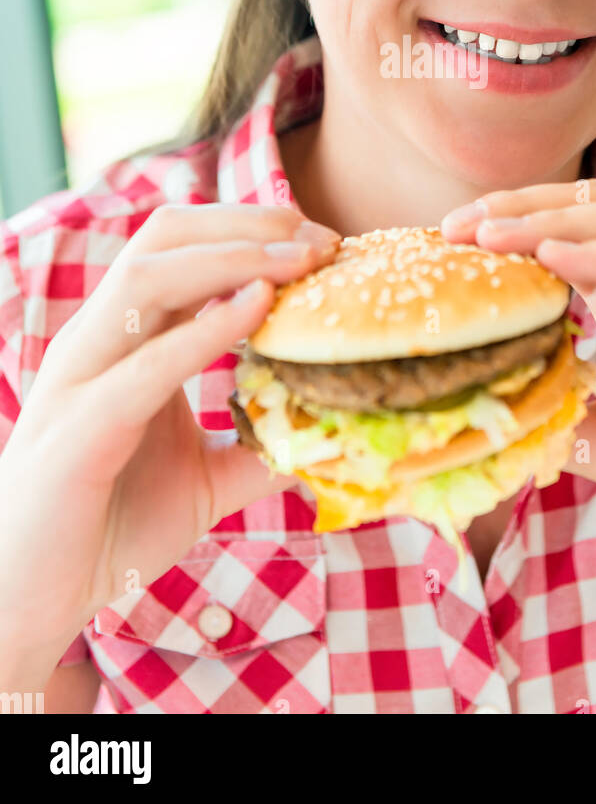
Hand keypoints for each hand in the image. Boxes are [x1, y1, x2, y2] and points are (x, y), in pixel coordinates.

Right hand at [0, 203, 340, 659]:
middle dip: (250, 224)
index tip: (324, 242)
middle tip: (322, 238)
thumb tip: (335, 439)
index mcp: (124, 337)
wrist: (28, 601)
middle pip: (166, 235)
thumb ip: (260, 450)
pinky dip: (205, 329)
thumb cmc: (109, 529)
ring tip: (300, 259)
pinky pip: (145, 364)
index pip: (184, 245)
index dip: (255, 230)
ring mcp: (82, 376)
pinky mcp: (80, 429)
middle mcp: (98, 339)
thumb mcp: (205, 480)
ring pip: (149, 276)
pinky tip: (257, 309)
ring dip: (233, 257)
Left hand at [441, 181, 595, 585]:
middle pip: (592, 212)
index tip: (445, 243)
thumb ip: (557, 415)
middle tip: (453, 227)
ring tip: (490, 233)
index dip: (508, 230)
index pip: (569, 239)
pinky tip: (553, 257)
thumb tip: (479, 406)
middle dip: (520, 208)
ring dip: (555, 221)